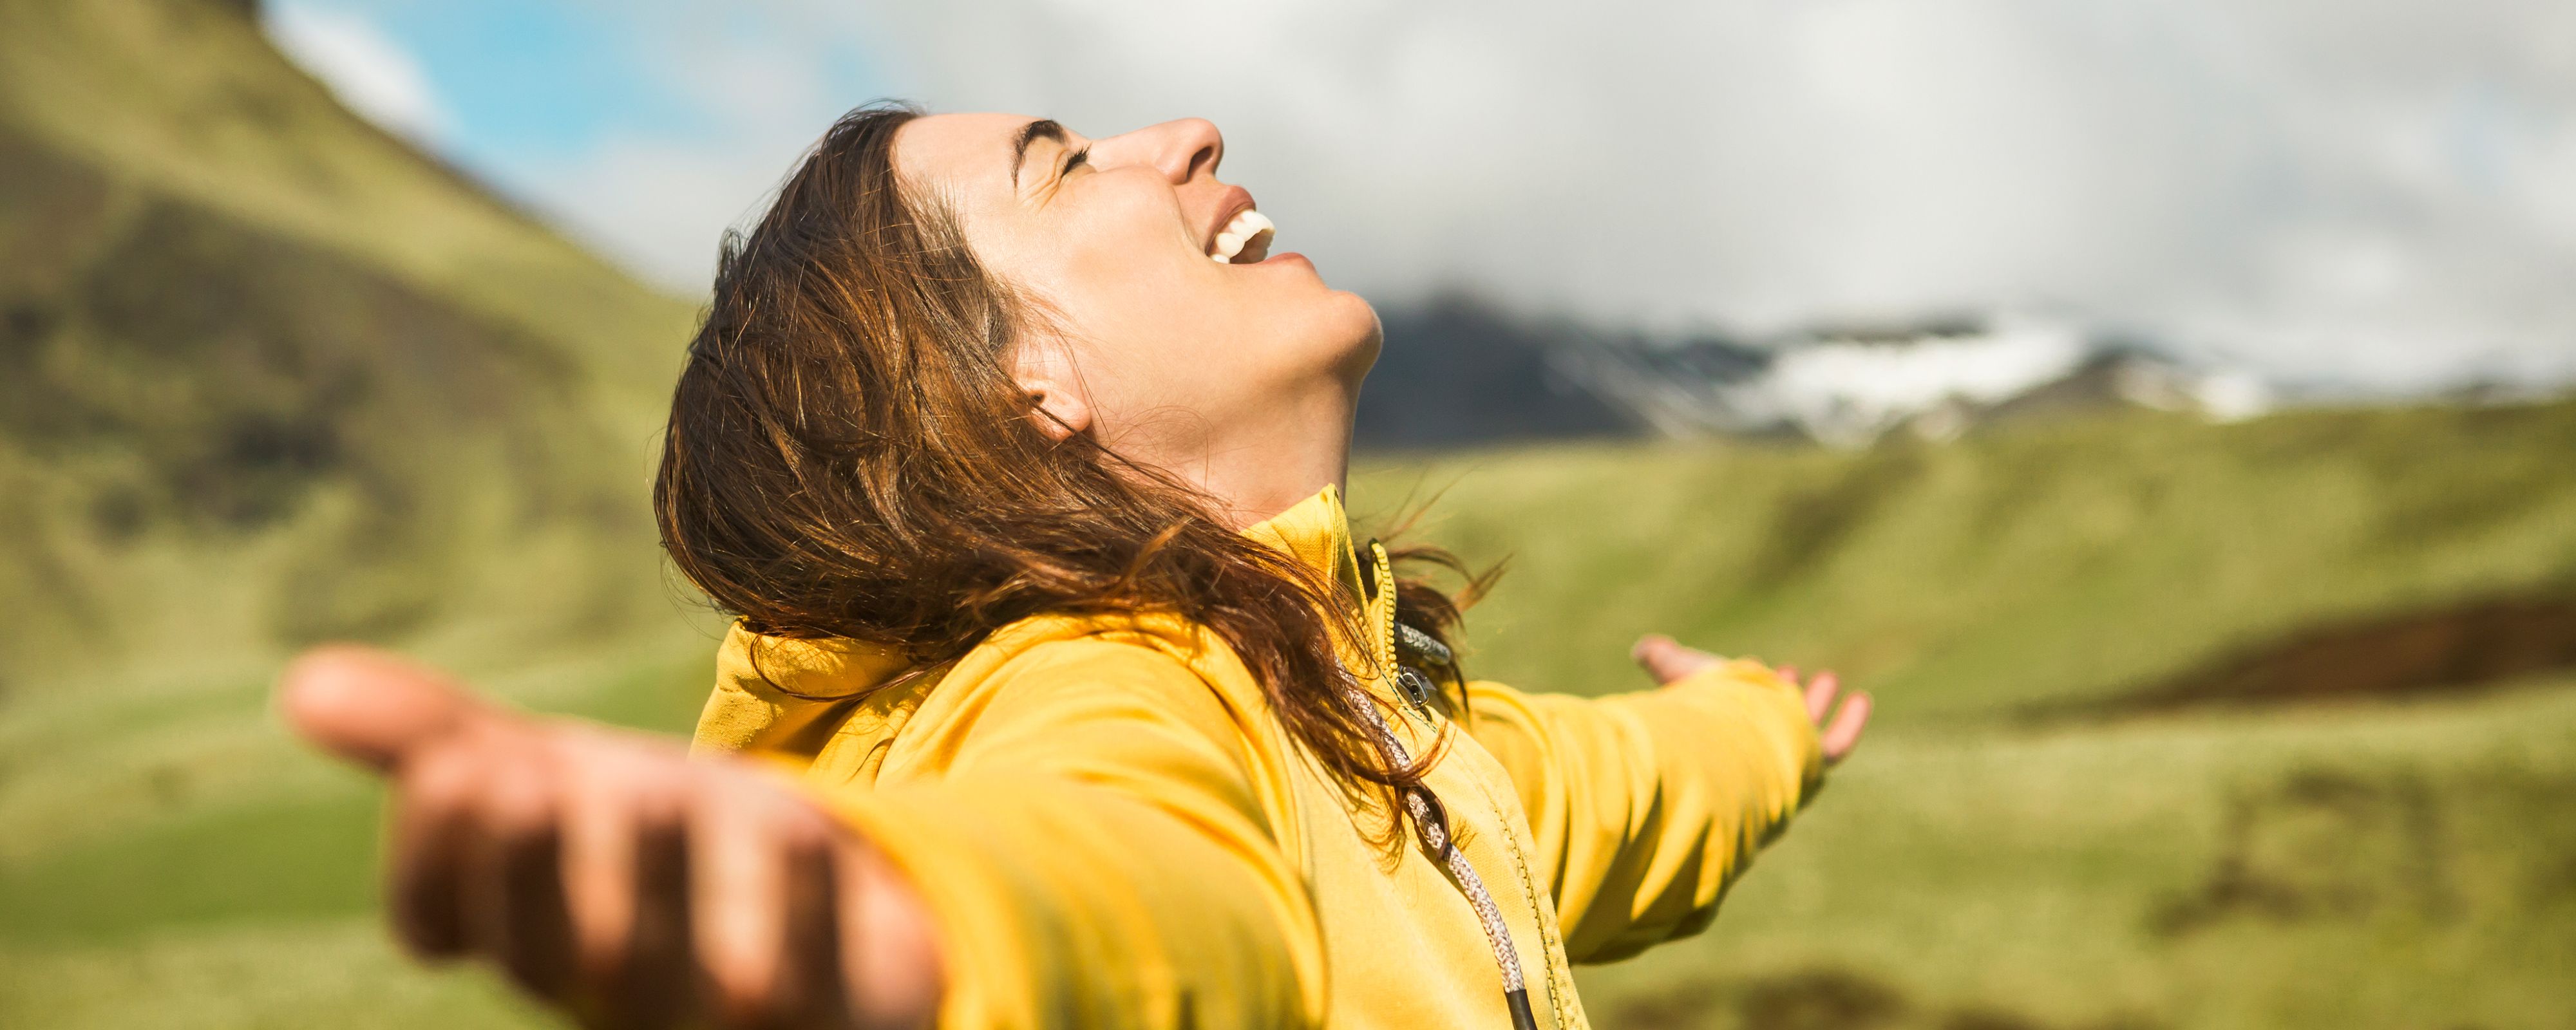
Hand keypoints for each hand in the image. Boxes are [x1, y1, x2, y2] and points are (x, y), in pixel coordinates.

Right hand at [277, 646, 942, 1029]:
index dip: (436, 854)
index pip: (441, 917)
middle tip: (518, 774)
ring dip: (655, 882)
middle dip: (530, 867)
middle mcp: (602, 984)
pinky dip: (800, 908)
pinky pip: (808, 979)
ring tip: (646, 787)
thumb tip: (300, 683)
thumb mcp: (549, 778)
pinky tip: (800, 826)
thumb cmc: (652, 841)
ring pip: (667, 971)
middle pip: (548, 950)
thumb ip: (433, 741)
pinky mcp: (823, 1010)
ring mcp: (709, 1013)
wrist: (819, 894)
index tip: (456, 763)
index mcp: (520, 931)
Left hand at [1631, 635, 1871, 764]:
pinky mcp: (1810, 763)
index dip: (1746, 688)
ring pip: (1804, 734)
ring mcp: (1782, 758)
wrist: (1725, 744)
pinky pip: (1835, 746)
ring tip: (1829, 678)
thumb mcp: (1681, 675)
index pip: (1735, 714)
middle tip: (1789, 672)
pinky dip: (1850, 724)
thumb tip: (1643, 649)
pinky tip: (1862, 700)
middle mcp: (1751, 750)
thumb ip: (1665, 661)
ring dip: (1814, 705)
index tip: (1758, 663)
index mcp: (1720, 733)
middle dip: (1779, 696)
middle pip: (1769, 724)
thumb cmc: (1700, 711)